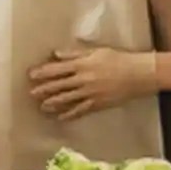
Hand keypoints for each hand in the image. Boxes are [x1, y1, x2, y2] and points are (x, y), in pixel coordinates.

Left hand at [28, 47, 156, 120]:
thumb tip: (56, 54)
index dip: (43, 72)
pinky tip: (61, 117)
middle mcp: (84, 79)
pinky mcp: (98, 103)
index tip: (32, 75)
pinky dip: (70, 114)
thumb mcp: (96, 51)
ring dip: (53, 103)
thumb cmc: (118, 59)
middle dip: (44, 89)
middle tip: (31, 93)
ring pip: (67, 99)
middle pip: (59, 85)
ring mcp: (91, 93)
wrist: (139, 74)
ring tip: (42, 107)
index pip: (58, 69)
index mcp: (83, 64)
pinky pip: (81, 110)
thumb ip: (74, 54)